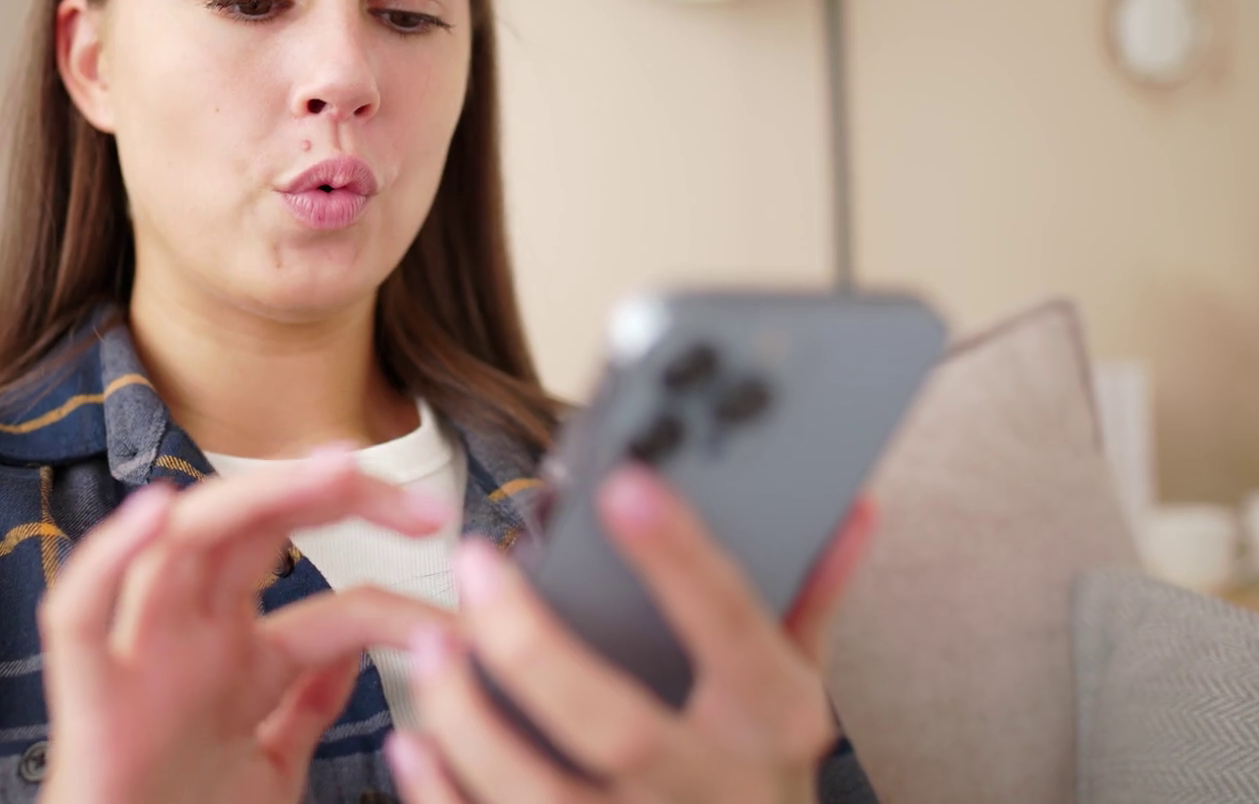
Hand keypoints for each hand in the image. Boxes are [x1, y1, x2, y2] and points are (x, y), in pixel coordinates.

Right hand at [36, 450, 457, 803]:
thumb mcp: (270, 771)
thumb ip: (305, 710)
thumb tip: (349, 652)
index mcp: (240, 663)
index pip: (331, 600)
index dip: (398, 590)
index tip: (463, 597)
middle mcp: (191, 644)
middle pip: (256, 534)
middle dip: (334, 498)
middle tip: (418, 502)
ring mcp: (138, 662)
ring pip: (181, 544)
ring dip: (252, 498)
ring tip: (329, 473)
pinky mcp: (86, 703)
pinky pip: (76, 615)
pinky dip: (108, 559)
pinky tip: (157, 515)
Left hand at [388, 462, 877, 803]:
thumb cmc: (757, 779)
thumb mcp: (796, 695)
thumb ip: (806, 599)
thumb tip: (845, 508)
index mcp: (770, 724)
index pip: (731, 628)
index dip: (679, 558)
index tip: (623, 486)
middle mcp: (711, 790)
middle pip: (617, 726)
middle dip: (535, 646)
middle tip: (476, 567)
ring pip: (541, 796)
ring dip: (472, 722)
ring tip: (434, 644)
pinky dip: (445, 795)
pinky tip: (414, 742)